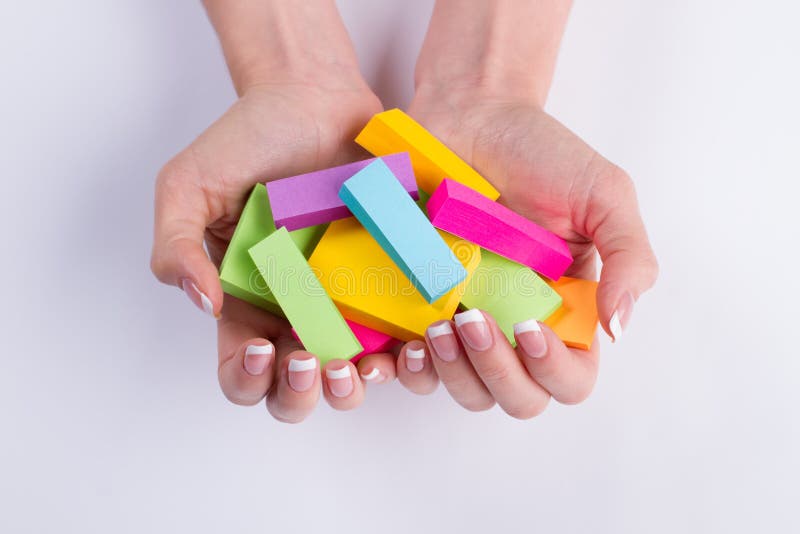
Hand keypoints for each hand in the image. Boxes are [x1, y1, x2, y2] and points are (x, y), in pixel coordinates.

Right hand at [151, 77, 384, 421]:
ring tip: (361, 367)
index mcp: (246, 302)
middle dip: (301, 395)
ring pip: (352, 375)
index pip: (239, 369)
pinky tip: (409, 343)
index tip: (259, 349)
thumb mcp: (188, 186)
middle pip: (295, 389)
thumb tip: (204, 304)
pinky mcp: (391, 280)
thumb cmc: (247, 139)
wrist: (315, 96)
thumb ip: (176, 245)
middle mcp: (297, 312)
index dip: (245, 379)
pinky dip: (407, 353)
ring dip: (354, 388)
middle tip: (312, 364)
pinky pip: (403, 334)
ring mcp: (347, 300)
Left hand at [366, 89, 657, 417]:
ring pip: (464, 389)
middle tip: (474, 320)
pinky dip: (408, 369)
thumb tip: (618, 330)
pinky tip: (405, 346)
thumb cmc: (541, 153)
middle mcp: (515, 325)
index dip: (554, 371)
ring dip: (451, 374)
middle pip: (516, 397)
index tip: (530, 326)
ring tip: (439, 326)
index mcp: (565, 310)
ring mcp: (465, 320)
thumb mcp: (604, 195)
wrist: (471, 116)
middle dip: (497, 374)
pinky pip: (412, 367)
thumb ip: (630, 258)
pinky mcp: (417, 308)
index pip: (570, 378)